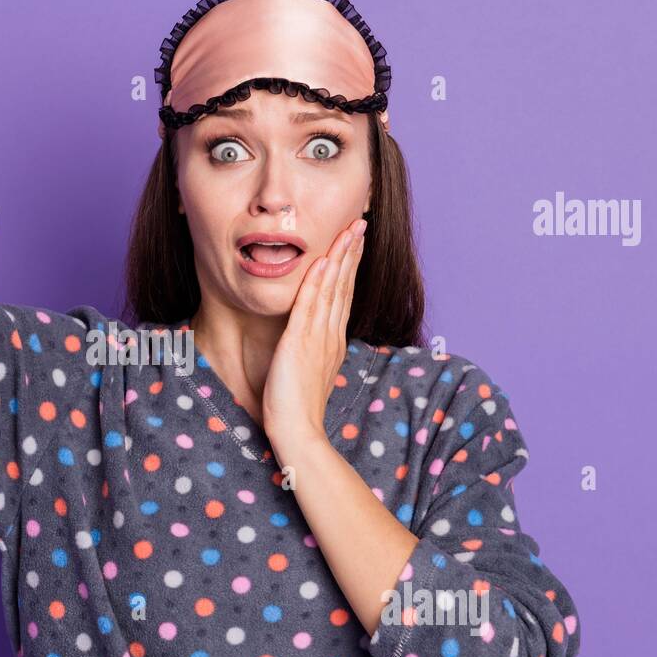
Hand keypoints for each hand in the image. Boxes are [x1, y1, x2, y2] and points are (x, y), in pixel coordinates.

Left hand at [262, 217, 366, 450]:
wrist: (297, 432)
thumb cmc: (297, 409)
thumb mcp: (309, 373)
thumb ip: (313, 352)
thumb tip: (312, 343)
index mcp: (332, 342)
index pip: (343, 296)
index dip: (349, 267)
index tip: (354, 243)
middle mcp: (330, 336)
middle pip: (344, 286)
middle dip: (351, 253)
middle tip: (359, 225)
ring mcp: (317, 339)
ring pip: (332, 290)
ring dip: (340, 258)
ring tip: (349, 231)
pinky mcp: (300, 343)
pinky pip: (310, 307)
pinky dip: (317, 282)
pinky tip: (322, 260)